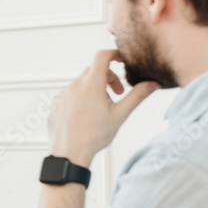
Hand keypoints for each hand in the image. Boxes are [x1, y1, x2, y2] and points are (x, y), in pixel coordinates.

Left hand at [47, 50, 158, 166]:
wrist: (69, 153)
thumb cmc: (93, 136)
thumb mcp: (120, 115)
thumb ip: (137, 96)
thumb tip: (153, 84)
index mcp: (91, 85)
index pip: (102, 56)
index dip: (115, 54)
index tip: (122, 61)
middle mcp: (74, 85)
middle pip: (94, 69)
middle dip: (109, 77)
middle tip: (117, 94)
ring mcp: (63, 93)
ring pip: (82, 82)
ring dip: (95, 87)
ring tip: (102, 106)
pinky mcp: (55, 102)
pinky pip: (70, 92)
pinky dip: (81, 96)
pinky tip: (87, 113)